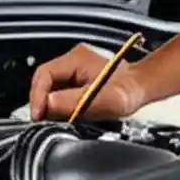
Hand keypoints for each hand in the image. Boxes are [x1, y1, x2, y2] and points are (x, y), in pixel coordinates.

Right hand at [28, 42, 145, 120]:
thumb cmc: (128, 91)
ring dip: (51, 105)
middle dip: (43, 103)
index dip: (37, 96)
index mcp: (76, 58)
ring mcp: (75, 69)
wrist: (142, 88)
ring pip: (51, 88)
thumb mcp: (102, 100)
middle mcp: (73, 60)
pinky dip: (60, 106)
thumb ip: (73, 102)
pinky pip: (61, 92)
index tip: (38, 115)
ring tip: (59, 120)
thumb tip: (48, 104)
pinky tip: (68, 115)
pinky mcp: (78, 79)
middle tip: (45, 121)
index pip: (43, 74)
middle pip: (45, 82)